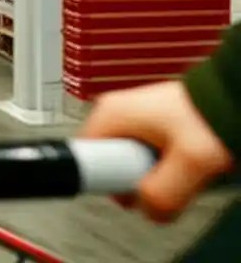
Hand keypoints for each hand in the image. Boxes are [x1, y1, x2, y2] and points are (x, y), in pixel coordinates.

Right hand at [80, 80, 233, 222]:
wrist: (233, 97)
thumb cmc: (211, 117)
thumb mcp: (189, 163)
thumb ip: (161, 194)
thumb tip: (148, 210)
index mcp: (108, 113)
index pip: (83, 160)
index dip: (110, 182)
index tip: (137, 182)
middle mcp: (113, 112)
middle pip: (107, 164)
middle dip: (136, 179)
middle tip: (165, 174)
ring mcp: (131, 116)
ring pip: (129, 162)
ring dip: (154, 173)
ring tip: (179, 166)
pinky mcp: (148, 123)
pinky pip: (144, 155)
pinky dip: (164, 164)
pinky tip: (182, 161)